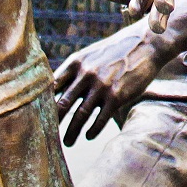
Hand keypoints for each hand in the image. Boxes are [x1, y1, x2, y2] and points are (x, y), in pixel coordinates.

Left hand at [53, 20, 175, 144]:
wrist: (147, 44)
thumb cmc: (116, 51)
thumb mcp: (91, 55)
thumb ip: (74, 71)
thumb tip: (55, 89)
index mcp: (76, 63)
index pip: (51, 87)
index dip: (43, 104)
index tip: (39, 117)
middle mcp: (86, 74)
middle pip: (62, 104)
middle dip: (53, 123)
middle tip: (48, 136)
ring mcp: (102, 86)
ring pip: (79, 115)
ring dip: (72, 132)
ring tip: (68, 142)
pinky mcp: (117, 96)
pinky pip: (100, 119)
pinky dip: (92, 130)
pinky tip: (88, 135)